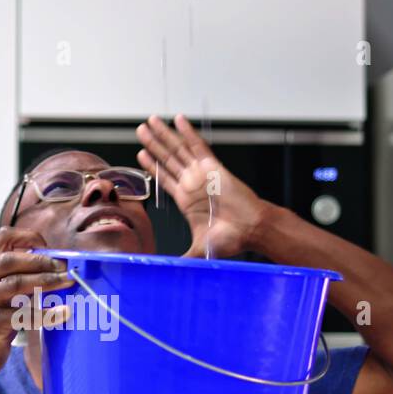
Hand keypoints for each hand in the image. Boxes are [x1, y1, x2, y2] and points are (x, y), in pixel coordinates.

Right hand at [0, 227, 72, 389]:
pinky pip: (24, 314)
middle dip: (42, 261)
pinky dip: (47, 313)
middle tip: (65, 267)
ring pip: (17, 283)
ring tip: (68, 282)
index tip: (48, 247)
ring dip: (48, 281)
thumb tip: (48, 266)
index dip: (28, 237)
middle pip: (11, 259)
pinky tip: (63, 313)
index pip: (2, 238)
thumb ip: (9, 279)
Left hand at [136, 114, 270, 258]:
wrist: (251, 230)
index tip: (141, 153)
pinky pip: (198, 145)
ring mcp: (202, 173)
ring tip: (150, 122)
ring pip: (178, 150)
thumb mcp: (198, 249)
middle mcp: (192, 183)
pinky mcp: (213, 167)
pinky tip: (178, 120)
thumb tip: (166, 272)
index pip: (165, 178)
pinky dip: (188, 133)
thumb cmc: (230, 239)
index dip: (152, 166)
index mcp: (186, 200)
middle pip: (168, 159)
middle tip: (140, 130)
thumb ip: (182, 259)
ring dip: (164, 135)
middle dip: (153, 144)